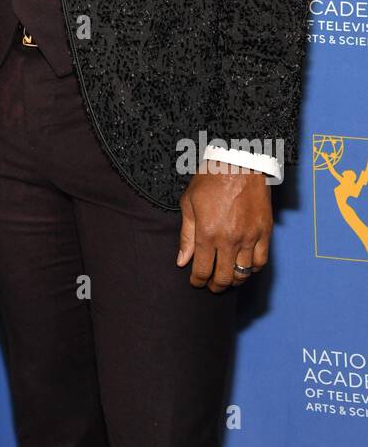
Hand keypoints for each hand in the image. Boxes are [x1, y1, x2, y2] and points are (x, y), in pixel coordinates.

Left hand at [177, 160, 271, 290]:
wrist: (239, 161)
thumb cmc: (210, 178)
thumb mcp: (189, 203)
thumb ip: (186, 236)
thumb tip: (182, 261)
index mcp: (208, 233)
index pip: (202, 270)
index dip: (198, 281)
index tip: (196, 282)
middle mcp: (230, 239)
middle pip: (224, 277)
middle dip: (215, 286)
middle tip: (211, 285)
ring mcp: (250, 237)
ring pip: (243, 273)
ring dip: (234, 280)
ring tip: (228, 278)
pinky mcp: (265, 231)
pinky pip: (261, 261)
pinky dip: (252, 269)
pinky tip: (245, 266)